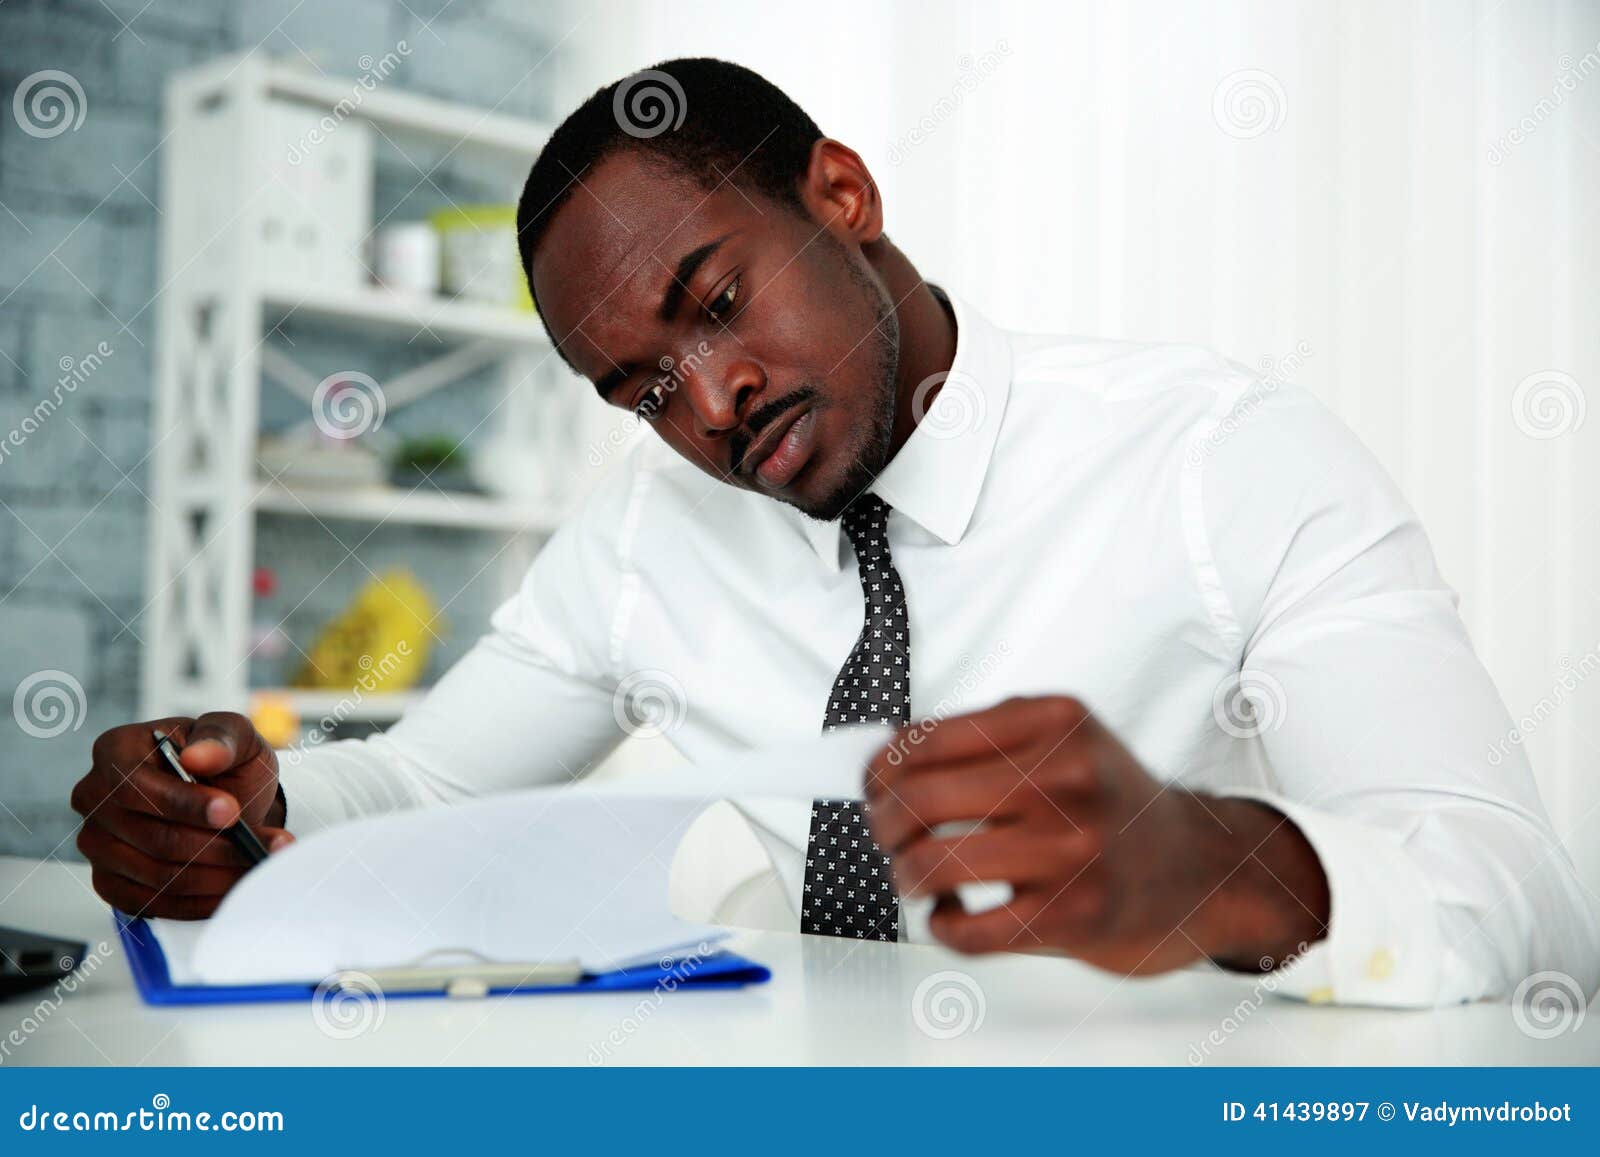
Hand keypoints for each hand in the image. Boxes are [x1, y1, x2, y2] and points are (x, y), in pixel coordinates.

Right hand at [71, 712, 290, 919]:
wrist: (226, 799)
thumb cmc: (225, 761)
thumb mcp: (235, 735)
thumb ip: (220, 738)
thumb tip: (197, 756)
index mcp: (115, 751)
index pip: (139, 787)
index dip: (188, 804)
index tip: (232, 813)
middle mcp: (94, 797)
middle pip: (153, 837)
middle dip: (216, 847)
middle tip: (263, 848)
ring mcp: (96, 843)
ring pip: (158, 875)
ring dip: (217, 877)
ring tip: (259, 865)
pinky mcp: (109, 881)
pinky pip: (152, 903)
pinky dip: (199, 901)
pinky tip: (233, 887)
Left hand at [864, 696, 1329, 974]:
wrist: (1202, 871)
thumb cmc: (1114, 809)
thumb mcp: (1064, 743)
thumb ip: (984, 742)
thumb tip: (882, 761)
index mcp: (1054, 720)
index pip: (927, 739)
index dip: (880, 769)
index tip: (872, 786)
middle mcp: (1066, 776)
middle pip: (920, 799)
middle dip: (882, 823)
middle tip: (887, 836)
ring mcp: (1072, 847)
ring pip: (934, 864)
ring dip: (907, 876)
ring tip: (918, 877)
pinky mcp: (1075, 914)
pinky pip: (968, 929)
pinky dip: (942, 926)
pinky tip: (954, 913)